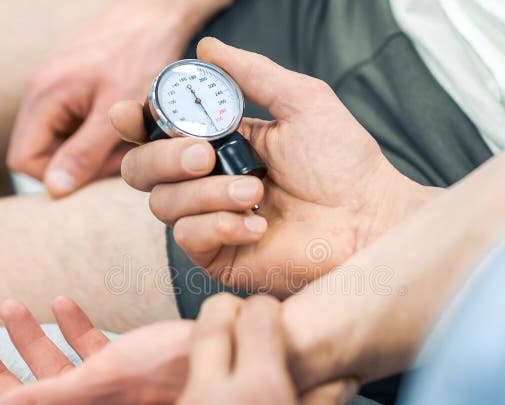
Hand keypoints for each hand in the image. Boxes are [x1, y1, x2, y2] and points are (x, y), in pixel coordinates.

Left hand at [0, 297, 191, 404]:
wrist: (236, 350)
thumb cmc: (175, 371)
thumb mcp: (103, 385)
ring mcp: (118, 404)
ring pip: (61, 379)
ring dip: (32, 345)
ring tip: (10, 308)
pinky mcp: (137, 377)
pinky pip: (95, 358)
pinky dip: (75, 332)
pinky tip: (64, 305)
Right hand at [7, 0, 229, 196]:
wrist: (155, 12)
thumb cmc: (139, 55)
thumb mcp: (115, 112)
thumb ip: (84, 153)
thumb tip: (54, 190)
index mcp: (43, 97)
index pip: (24, 161)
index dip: (59, 176)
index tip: (99, 170)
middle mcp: (40, 92)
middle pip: (39, 152)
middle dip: (77, 164)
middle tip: (117, 157)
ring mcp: (54, 88)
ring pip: (58, 140)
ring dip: (89, 150)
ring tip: (125, 141)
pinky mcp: (71, 86)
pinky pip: (72, 124)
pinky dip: (95, 134)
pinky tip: (123, 127)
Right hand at [110, 37, 439, 295]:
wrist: (369, 217)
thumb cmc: (344, 161)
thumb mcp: (301, 101)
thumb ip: (252, 74)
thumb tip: (207, 47)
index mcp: (217, 143)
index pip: (155, 133)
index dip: (135, 122)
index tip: (134, 114)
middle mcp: (205, 182)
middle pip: (140, 170)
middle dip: (165, 158)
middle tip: (206, 154)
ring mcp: (209, 221)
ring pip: (163, 205)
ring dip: (208, 194)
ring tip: (257, 191)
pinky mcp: (219, 256)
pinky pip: (188, 240)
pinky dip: (218, 226)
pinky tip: (257, 225)